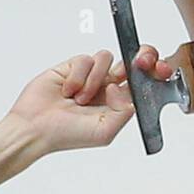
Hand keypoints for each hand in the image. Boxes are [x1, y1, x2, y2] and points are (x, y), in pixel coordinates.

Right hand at [6, 46, 175, 153]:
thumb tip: (124, 88)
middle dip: (140, 58)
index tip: (158, 70)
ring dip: (94, 80)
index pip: (143, 83)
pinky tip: (67, 91)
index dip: (153, 73)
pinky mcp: (73, 65)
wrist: (35, 127)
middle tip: (137, 63)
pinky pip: (86, 59)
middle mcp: (108, 87)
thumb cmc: (67, 135)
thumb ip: (123, 112)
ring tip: (79, 100)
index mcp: (120, 104)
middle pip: (133, 62)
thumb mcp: (104, 132)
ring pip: (107, 58)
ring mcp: (91, 75)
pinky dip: (78, 76)